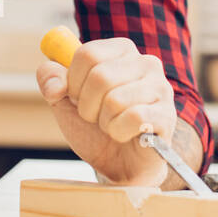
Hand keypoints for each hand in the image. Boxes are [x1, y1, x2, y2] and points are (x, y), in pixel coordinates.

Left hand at [36, 37, 177, 185]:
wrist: (118, 165)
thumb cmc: (94, 128)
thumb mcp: (63, 101)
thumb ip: (51, 80)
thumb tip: (55, 84)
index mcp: (121, 50)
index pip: (87, 53)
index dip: (73, 82)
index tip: (77, 96)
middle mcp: (146, 62)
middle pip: (100, 76)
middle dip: (87, 106)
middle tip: (95, 116)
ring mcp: (161, 88)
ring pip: (115, 100)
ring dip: (104, 122)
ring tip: (112, 125)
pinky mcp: (166, 114)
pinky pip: (133, 118)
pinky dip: (119, 132)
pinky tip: (125, 135)